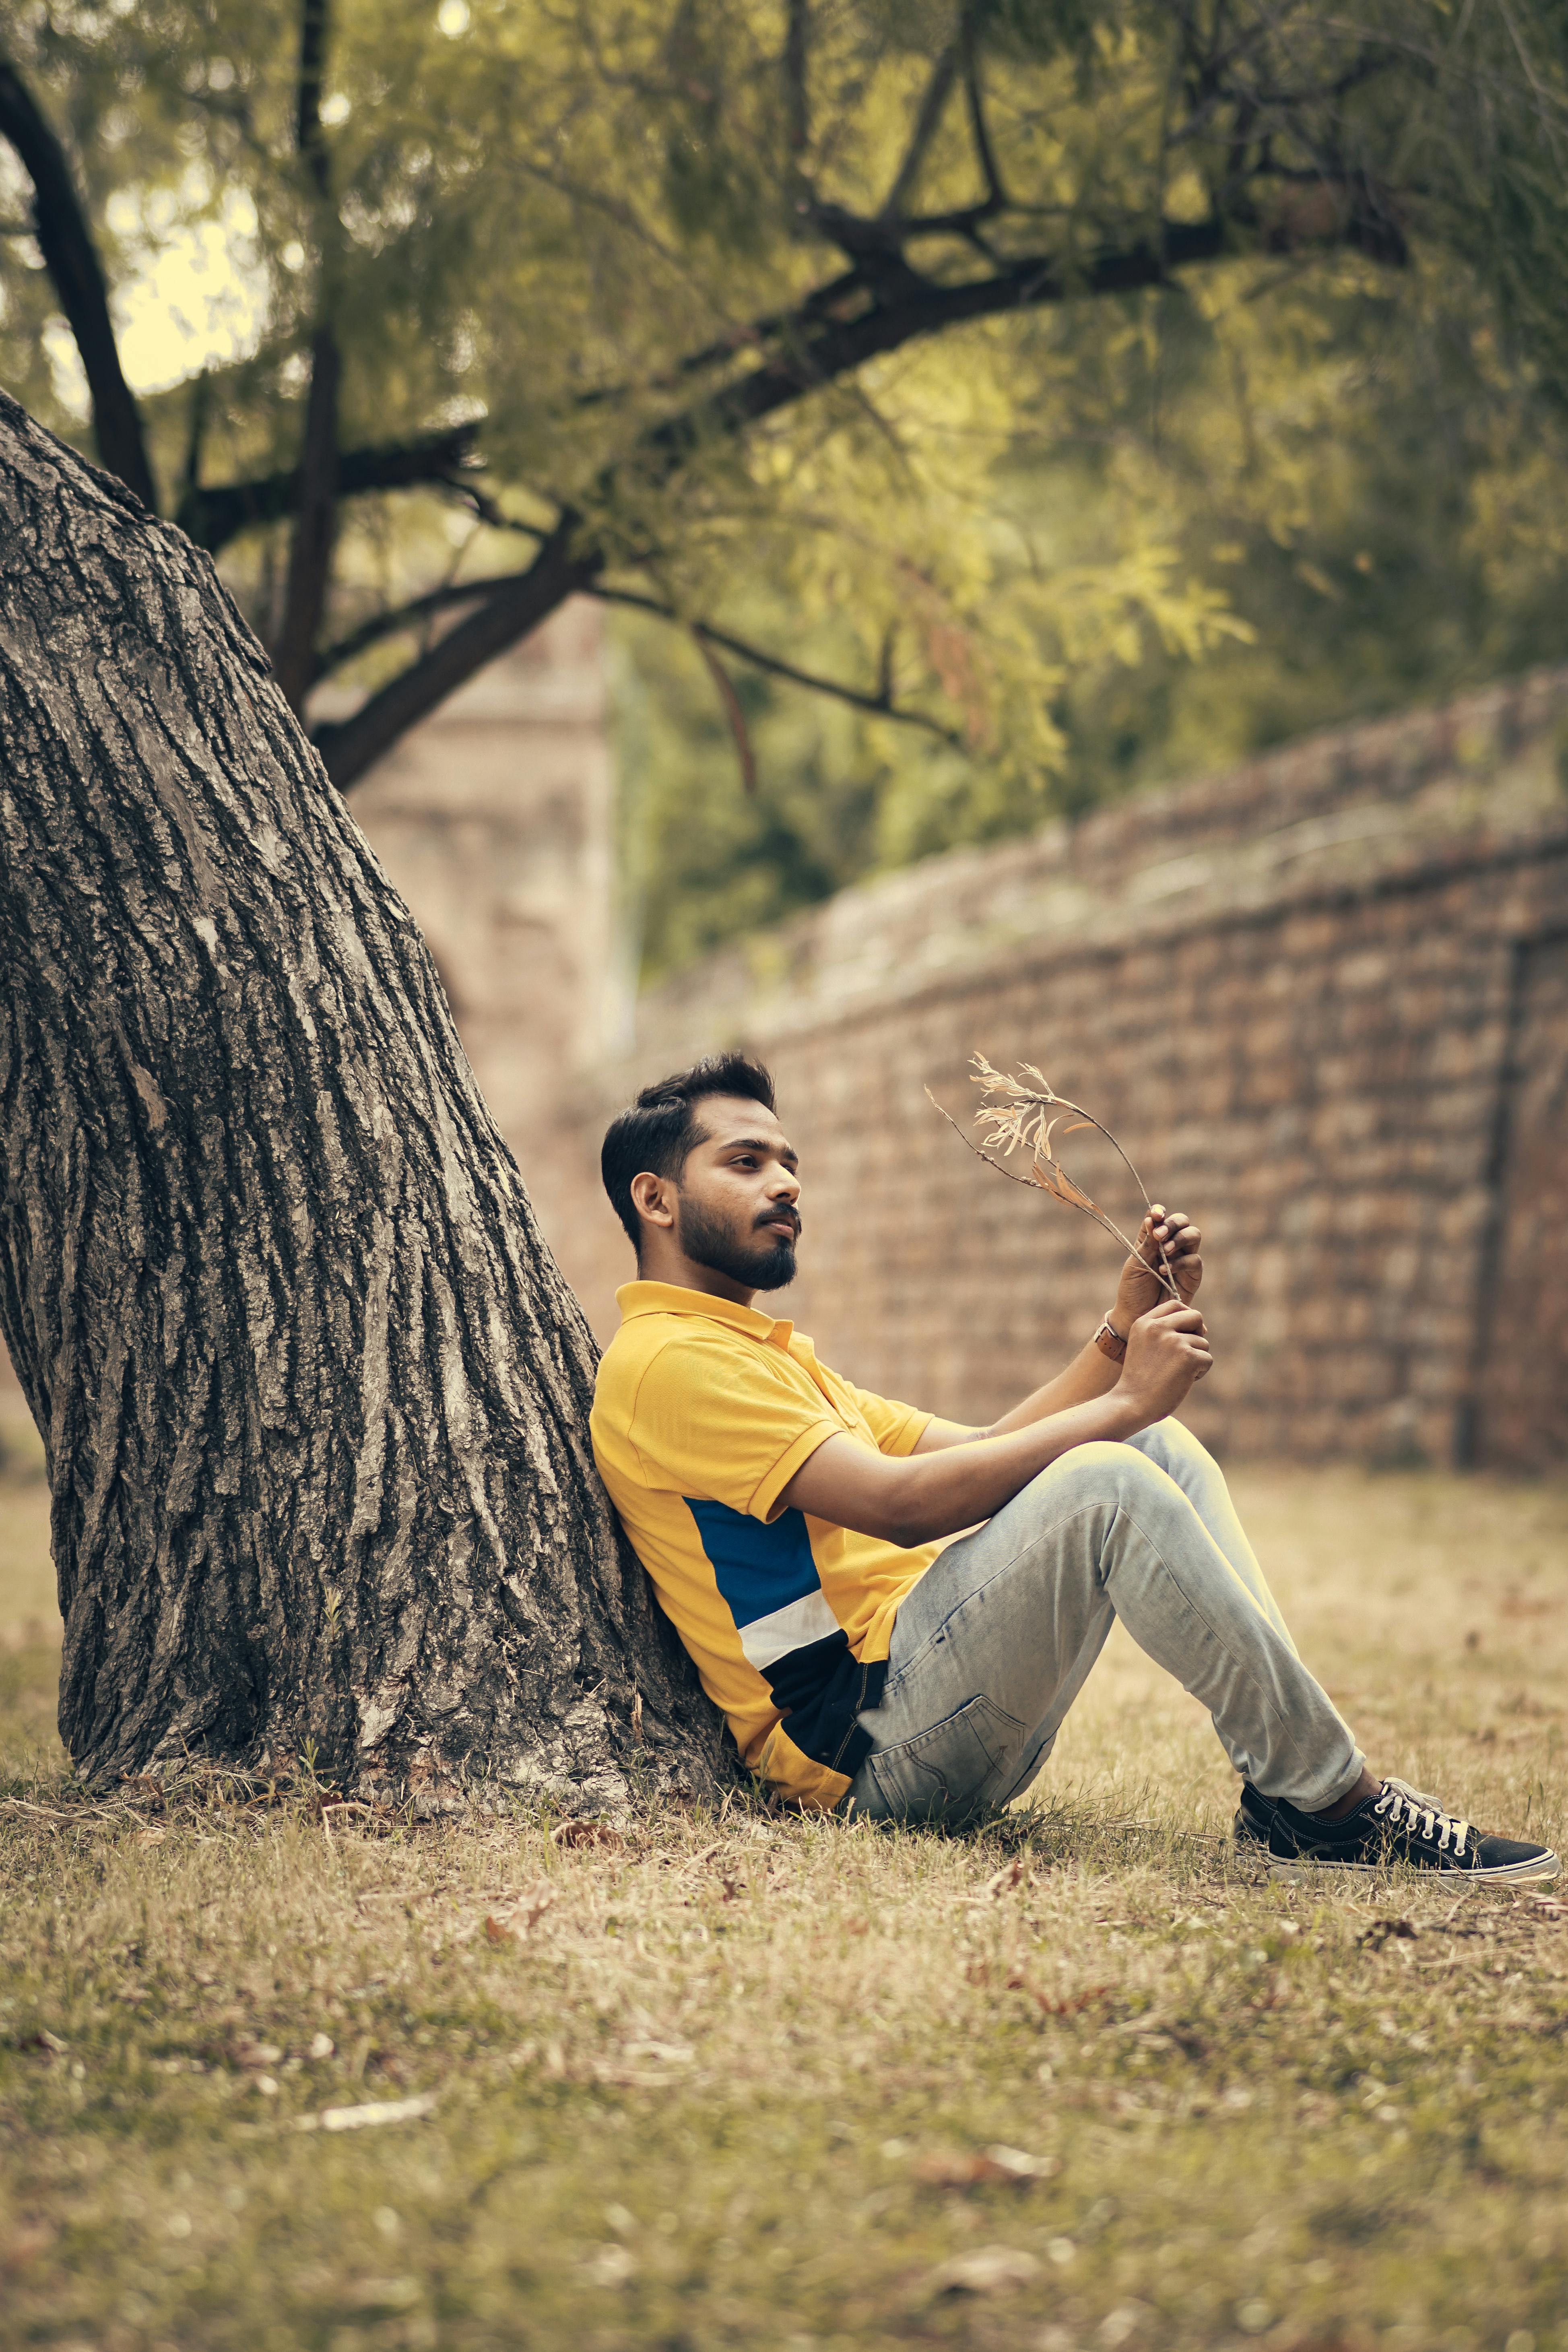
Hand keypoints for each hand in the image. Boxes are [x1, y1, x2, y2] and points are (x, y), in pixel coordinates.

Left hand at [1114, 1203, 1201, 1328]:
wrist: (1137, 1316)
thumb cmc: (1133, 1290)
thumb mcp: (1135, 1264)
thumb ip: (1146, 1243)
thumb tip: (1152, 1219)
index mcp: (1153, 1239)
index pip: (1161, 1218)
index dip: (1161, 1212)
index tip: (1157, 1214)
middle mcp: (1171, 1246)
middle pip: (1183, 1222)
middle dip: (1173, 1224)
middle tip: (1159, 1235)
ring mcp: (1183, 1259)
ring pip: (1194, 1236)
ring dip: (1179, 1239)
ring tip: (1164, 1251)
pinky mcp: (1192, 1276)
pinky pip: (1194, 1261)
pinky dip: (1180, 1263)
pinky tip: (1164, 1271)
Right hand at [1118, 1298, 1212, 1422]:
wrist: (1132, 1403)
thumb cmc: (1139, 1380)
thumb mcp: (1142, 1346)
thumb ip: (1162, 1331)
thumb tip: (1201, 1328)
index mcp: (1144, 1322)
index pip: (1174, 1304)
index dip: (1186, 1316)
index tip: (1186, 1331)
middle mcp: (1158, 1327)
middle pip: (1195, 1316)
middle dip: (1197, 1333)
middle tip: (1188, 1352)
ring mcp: (1174, 1341)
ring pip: (1203, 1343)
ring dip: (1196, 1359)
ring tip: (1177, 1374)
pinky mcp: (1188, 1357)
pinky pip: (1207, 1359)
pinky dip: (1200, 1372)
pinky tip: (1182, 1381)